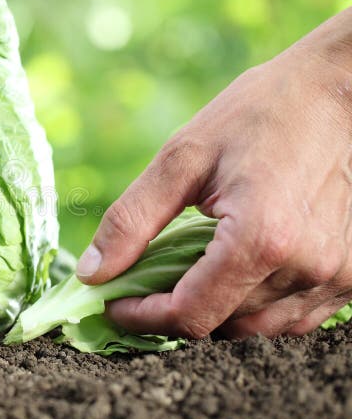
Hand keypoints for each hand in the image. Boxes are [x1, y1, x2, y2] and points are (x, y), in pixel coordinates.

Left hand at [76, 9, 351, 337]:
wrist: (342, 89)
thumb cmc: (261, 113)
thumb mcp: (183, 158)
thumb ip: (132, 220)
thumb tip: (92, 273)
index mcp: (259, 239)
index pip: (189, 316)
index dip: (142, 317)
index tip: (115, 303)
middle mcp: (305, 268)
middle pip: (220, 325)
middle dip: (173, 309)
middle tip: (146, 279)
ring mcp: (337, 276)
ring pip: (256, 329)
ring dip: (216, 310)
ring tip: (192, 269)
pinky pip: (292, 317)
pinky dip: (255, 305)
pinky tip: (237, 269)